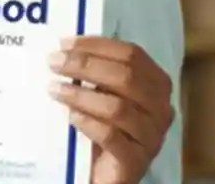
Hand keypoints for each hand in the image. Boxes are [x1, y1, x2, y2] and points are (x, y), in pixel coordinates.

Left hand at [47, 37, 173, 183]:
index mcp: (156, 85)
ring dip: (81, 95)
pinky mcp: (136, 162)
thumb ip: (95, 71)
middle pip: (126, 77)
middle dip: (86, 65)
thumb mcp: (102, 93)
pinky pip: (112, 137)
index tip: (64, 44)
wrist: (103, 172)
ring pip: (118, 108)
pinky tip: (70, 116)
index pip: (132, 54)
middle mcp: (160, 109)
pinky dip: (88, 123)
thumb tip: (65, 48)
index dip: (97, 45)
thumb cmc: (102, 125)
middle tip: (54, 63)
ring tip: (55, 89)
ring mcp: (151, 137)